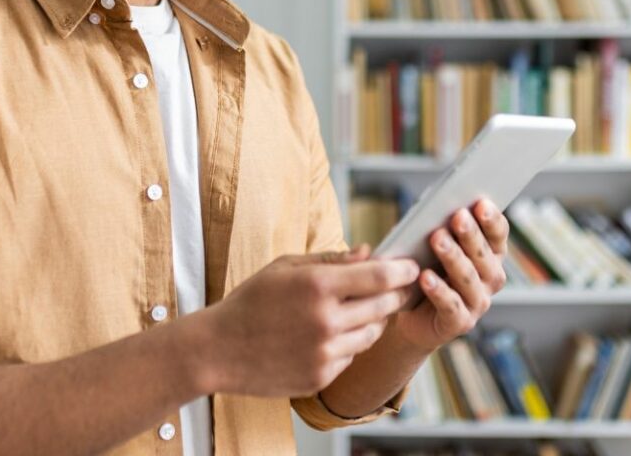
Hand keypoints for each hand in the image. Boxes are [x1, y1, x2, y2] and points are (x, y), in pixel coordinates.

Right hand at [198, 248, 419, 398]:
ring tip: (364, 309)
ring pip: (373, 334)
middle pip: (384, 305)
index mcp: (317, 286)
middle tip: (401, 286)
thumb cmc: (251, 301)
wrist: (218, 350)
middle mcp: (325, 321)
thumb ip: (331, 260)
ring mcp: (324, 353)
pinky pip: (351, 356)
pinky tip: (334, 333)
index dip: (402, 270)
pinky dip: (350, 343)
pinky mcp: (321, 377)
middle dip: (397, 294)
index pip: (379, 277)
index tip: (412, 266)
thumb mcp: (286, 267)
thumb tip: (369, 252)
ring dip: (376, 319)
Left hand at [391, 198, 509, 351]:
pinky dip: (439, 290)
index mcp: (491, 255)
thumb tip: (435, 203)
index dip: (492, 220)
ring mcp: (478, 303)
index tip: (481, 203)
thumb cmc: (427, 268)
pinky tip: (425, 276)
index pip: (498, 235)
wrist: (413, 314)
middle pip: (484, 255)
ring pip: (469, 278)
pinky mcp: (460, 323)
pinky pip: (451, 305)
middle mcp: (491, 279)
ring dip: (454, 257)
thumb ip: (440, 225)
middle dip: (471, 235)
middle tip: (458, 216)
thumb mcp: (433, 244)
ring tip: (437, 239)